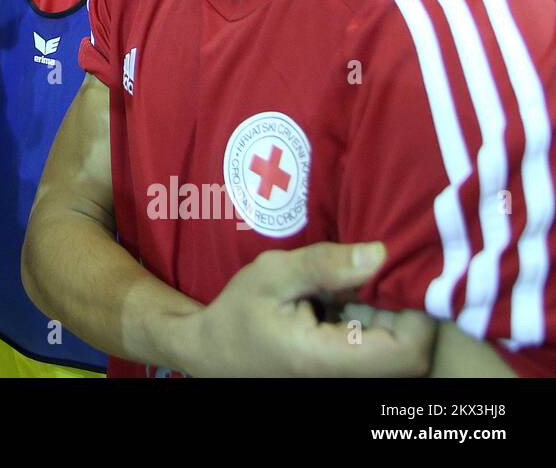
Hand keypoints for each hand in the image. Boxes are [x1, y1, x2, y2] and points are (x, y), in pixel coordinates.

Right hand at [179, 242, 434, 376]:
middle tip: (372, 268)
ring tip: (349, 281)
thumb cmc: (238, 314)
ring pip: (396, 347)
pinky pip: (379, 347)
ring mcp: (347, 377)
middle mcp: (345, 377)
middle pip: (408, 350)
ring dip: (384, 310)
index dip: (417, 314)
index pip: (407, 351)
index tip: (396, 273)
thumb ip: (323, 265)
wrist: (214, 352)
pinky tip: (343, 298)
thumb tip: (380, 254)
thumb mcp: (271, 276)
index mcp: (326, 359)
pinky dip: (371, 318)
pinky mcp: (346, 369)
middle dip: (400, 305)